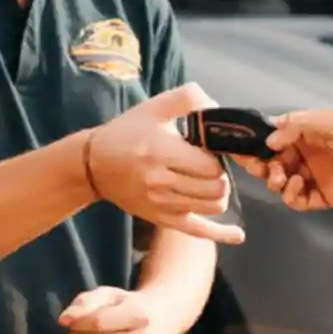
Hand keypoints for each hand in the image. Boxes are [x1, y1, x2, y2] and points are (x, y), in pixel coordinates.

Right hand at [87, 83, 243, 243]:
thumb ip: (188, 98)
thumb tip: (217, 108)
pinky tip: (237, 234)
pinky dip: (221, 233)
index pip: (210, 165)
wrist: (95, 164)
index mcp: (162, 152)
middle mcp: (162, 182)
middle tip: (209, 164)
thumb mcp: (154, 107)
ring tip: (209, 181)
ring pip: (212, 206)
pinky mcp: (162, 218)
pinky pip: (197, 231)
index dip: (217, 155)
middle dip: (220, 174)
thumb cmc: (127, 132)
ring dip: (218, 192)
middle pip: (216, 187)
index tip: (208, 148)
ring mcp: (163, 204)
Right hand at [231, 107, 332, 210]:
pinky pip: (298, 199)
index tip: (247, 149)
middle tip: (262, 168)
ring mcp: (317, 175)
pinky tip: (297, 186)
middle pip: (274, 159)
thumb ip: (297, 126)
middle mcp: (311, 152)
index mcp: (311, 130)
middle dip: (263, 164)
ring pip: (282, 181)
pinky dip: (291, 194)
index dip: (259, 142)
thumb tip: (269, 138)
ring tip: (282, 177)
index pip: (276, 135)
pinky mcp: (324, 196)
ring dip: (275, 180)